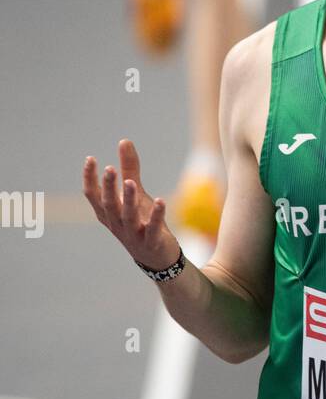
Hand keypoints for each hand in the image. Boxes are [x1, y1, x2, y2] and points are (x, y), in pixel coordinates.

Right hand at [83, 140, 179, 272]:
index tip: (91, 159)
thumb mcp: (135, 194)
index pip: (93, 195)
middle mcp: (116, 224)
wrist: (157, 257)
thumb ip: (129, 169)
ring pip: (128, 216)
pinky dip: (156, 215)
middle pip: (109, 205)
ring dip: (128, 199)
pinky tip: (161, 201)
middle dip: (108, 187)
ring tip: (131, 182)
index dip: (90, 178)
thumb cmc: (142, 221)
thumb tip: (124, 141)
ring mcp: (133, 235)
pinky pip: (153, 228)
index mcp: (108, 213)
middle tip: (110, 168)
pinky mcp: (151, 242)